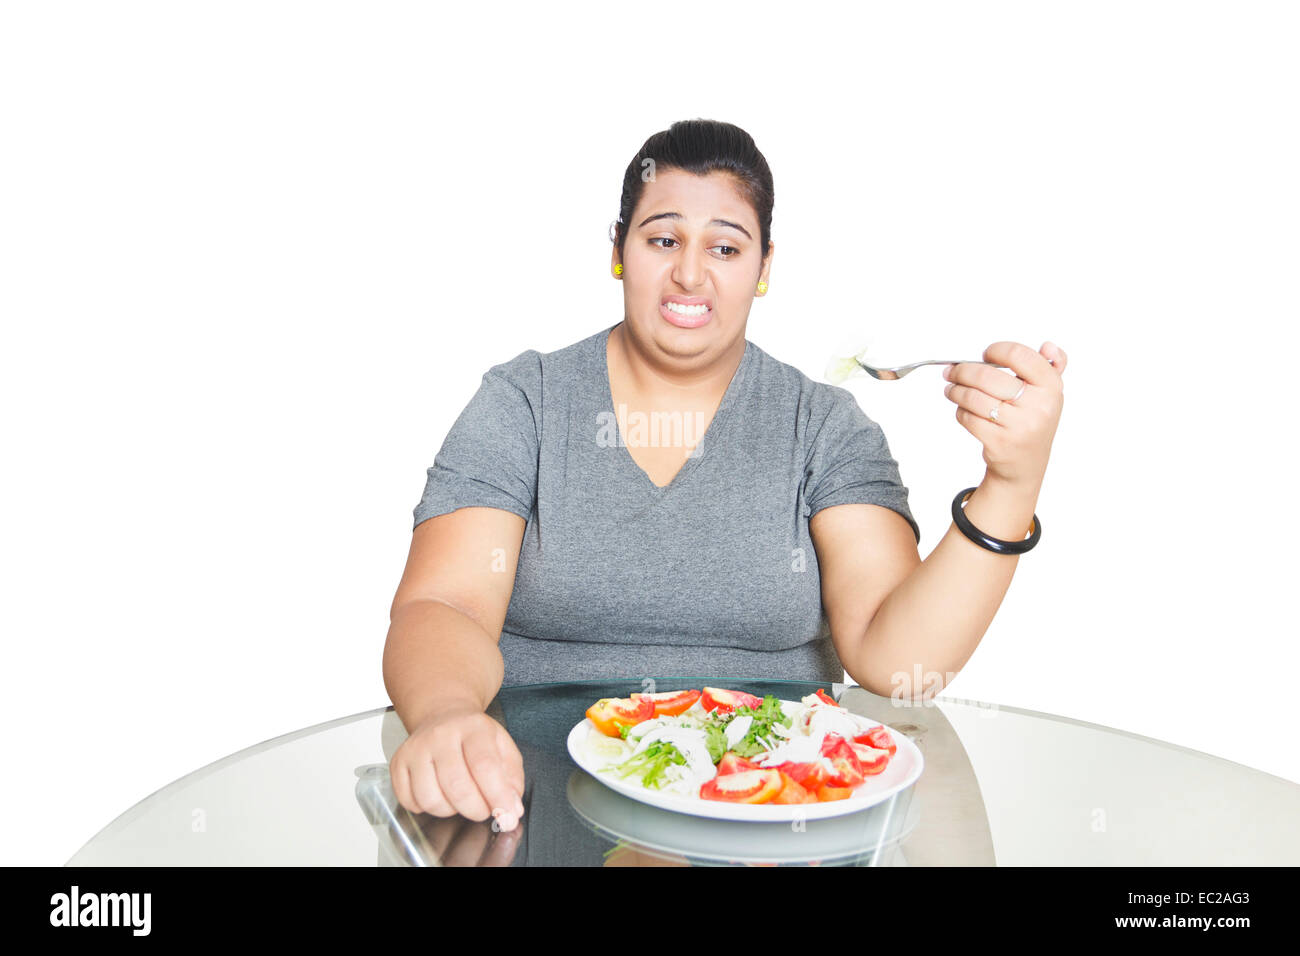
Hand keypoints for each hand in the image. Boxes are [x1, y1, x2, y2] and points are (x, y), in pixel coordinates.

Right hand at [390, 701, 526, 829]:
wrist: (442, 716)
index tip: (507, 816)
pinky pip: (409, 801)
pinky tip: (439, 794)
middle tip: (484, 809)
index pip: (484, 766)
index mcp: (472, 728)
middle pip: (456, 786)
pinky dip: (426, 808)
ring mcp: (416, 749)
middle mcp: (441, 735)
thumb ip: (512, 777)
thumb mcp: (503, 746)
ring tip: (460, 799)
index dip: (498, 797)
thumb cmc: (474, 736)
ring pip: (430, 799)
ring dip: (451, 810)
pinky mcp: (398, 763)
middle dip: (476, 809)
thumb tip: (511, 809)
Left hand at [942, 341, 1067, 489]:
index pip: (1019, 355)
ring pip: (973, 397)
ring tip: (951, 389)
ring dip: (955, 391)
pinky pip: (968, 417)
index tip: (986, 355)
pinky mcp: (998, 442)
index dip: (997, 351)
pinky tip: (963, 409)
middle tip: (952, 371)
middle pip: (987, 377)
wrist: (1026, 464)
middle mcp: (1038, 406)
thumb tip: (1048, 347)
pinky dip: (960, 411)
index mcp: (1051, 387)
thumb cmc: (1033, 422)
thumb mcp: (1048, 394)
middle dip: (962, 371)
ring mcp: (1018, 426)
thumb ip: (1050, 367)